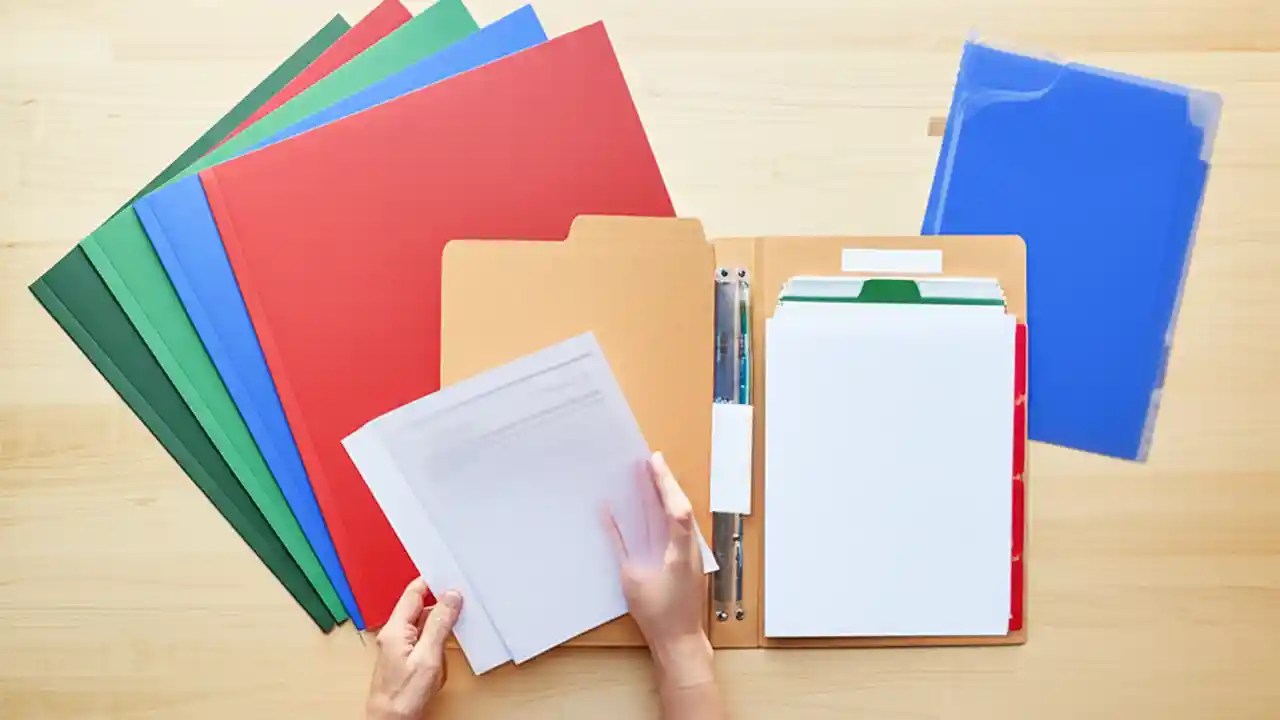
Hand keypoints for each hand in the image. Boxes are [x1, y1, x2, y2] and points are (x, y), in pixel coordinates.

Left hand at [366, 579, 461, 719]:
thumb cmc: (404, 695)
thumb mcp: (428, 657)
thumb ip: (439, 624)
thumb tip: (451, 597)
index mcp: (395, 628)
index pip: (414, 592)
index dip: (432, 581)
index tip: (452, 576)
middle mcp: (394, 632)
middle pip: (419, 605)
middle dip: (441, 600)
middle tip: (463, 597)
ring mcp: (399, 644)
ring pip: (423, 620)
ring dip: (441, 619)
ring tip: (460, 618)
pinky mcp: (406, 655)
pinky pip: (423, 635)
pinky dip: (438, 634)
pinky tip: (449, 639)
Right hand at [606, 452, 715, 692]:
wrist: (680, 640)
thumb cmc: (657, 614)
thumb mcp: (631, 577)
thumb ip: (620, 544)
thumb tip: (608, 517)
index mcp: (680, 551)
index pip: (677, 509)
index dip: (665, 483)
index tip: (653, 462)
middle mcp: (692, 548)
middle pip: (683, 506)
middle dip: (667, 481)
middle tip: (652, 459)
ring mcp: (694, 553)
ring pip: (684, 515)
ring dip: (669, 494)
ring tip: (654, 474)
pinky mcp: (690, 559)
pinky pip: (681, 527)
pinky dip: (670, 510)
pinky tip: (659, 503)